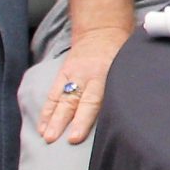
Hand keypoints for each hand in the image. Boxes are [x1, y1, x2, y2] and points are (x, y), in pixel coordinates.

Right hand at [38, 27, 127, 144]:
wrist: (102, 29)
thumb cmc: (120, 52)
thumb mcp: (126, 66)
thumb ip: (121, 87)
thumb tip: (124, 115)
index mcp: (105, 73)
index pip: (92, 100)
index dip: (83, 120)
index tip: (75, 137)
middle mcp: (85, 75)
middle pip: (72, 102)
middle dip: (63, 122)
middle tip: (55, 140)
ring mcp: (72, 74)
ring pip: (60, 99)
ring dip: (52, 119)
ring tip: (46, 137)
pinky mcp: (63, 73)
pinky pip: (53, 93)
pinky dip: (47, 110)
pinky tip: (43, 126)